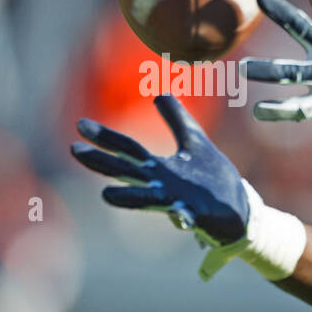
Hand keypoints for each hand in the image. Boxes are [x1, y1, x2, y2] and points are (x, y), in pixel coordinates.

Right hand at [71, 94, 248, 245]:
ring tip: (105, 195)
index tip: (80, 125)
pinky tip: (181, 217)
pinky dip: (183, 218)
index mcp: (160, 168)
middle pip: (129, 172)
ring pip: (150, 199)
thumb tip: (160, 93)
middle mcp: (163, 186)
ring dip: (129, 197)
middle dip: (102, 162)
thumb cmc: (212, 179)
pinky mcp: (200, 215)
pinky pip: (189, 218)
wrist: (238, 209)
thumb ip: (177, 119)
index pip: (128, 150)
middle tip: (74, 149)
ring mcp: (179, 201)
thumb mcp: (195, 141)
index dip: (106, 138)